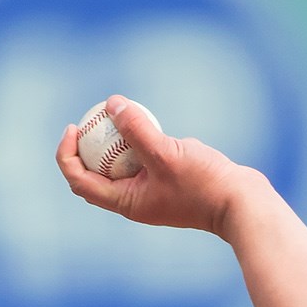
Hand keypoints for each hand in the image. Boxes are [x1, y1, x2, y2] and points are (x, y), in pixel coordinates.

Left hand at [54, 96, 264, 236]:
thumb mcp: (167, 152)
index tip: (72, 128)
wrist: (239, 203)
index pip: (80, 182)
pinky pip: (141, 160)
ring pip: (118, 166)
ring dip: (112, 142)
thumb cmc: (203, 184)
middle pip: (94, 175)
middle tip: (87, 118)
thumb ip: (137, 129)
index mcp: (125, 203)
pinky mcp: (167, 182)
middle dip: (84, 148)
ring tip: (115, 114)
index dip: (68, 156)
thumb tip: (112, 103)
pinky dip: (137, 141)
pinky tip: (145, 122)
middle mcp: (133, 201)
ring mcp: (150, 193)